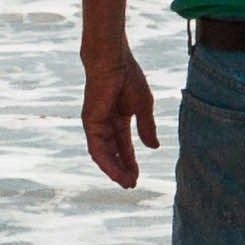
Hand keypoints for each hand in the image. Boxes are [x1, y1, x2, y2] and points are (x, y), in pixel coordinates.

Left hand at [83, 46, 159, 190]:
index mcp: (118, 118)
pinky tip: (115, 172)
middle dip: (122, 169)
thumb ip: (147, 127)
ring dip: (114, 170)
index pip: (124, 145)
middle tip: (131, 184)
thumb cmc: (128, 77)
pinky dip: (105, 161)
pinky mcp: (90, 123)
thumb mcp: (143, 106)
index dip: (130, 161)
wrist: (113, 60)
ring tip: (126, 183)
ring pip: (104, 154)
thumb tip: (154, 147)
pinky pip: (96, 148)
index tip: (137, 177)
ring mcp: (96, 124)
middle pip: (113, 153)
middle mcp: (105, 124)